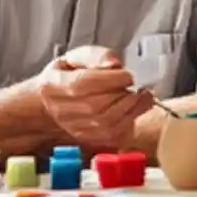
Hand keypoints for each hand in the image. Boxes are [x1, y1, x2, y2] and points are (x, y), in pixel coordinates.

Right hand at [37, 46, 153, 150]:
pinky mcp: (90, 140)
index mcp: (54, 85)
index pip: (82, 85)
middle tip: (138, 86)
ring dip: (132, 108)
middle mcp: (61, 110)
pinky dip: (130, 121)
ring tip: (141, 95)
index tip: (128, 75)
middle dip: (123, 95)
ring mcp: (74, 128)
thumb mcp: (78, 57)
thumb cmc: (70, 76)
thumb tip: (113, 64)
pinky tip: (136, 108)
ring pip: (106, 123)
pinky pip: (113, 135)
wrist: (56, 103)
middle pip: (95, 106)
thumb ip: (96, 56)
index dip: (110, 80)